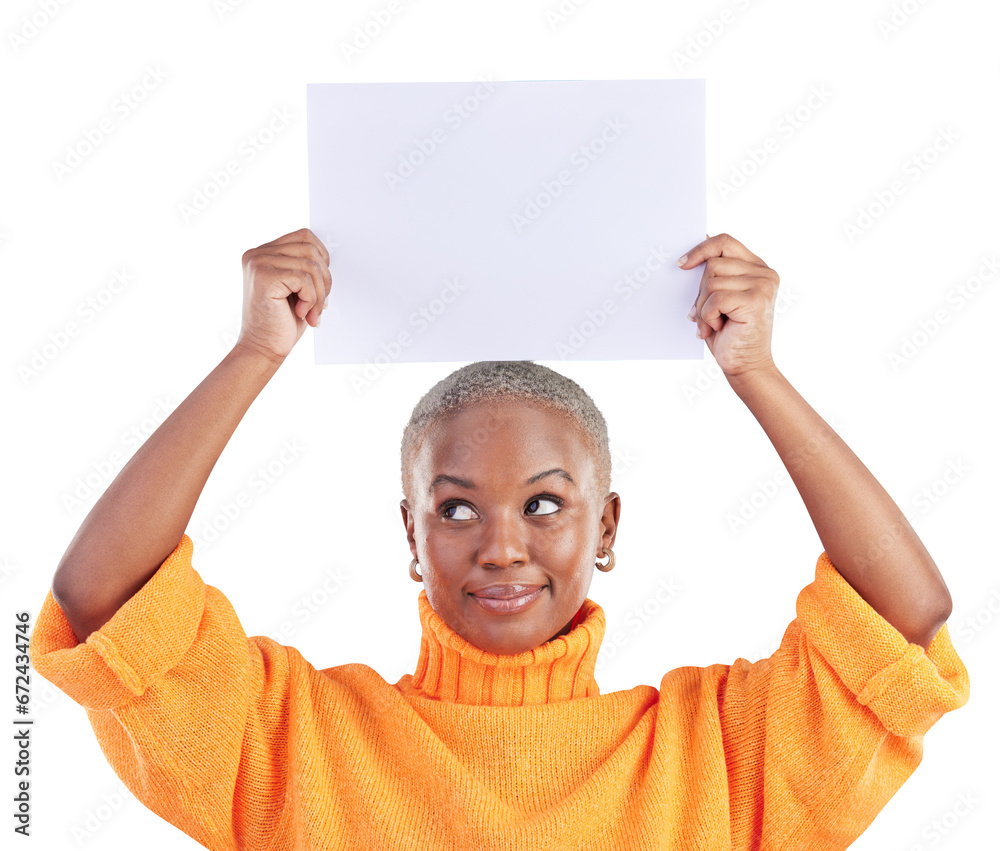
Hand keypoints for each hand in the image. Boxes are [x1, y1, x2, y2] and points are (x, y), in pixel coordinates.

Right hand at [236, 227, 331, 361]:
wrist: (263, 348)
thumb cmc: (282, 321)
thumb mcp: (298, 288)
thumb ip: (307, 267)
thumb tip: (329, 259)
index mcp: (265, 252)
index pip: (305, 237)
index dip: (322, 259)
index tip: (321, 286)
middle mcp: (258, 253)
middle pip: (311, 249)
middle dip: (324, 280)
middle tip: (321, 304)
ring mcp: (258, 263)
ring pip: (311, 264)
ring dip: (319, 294)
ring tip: (311, 313)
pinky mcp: (263, 276)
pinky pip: (304, 279)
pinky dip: (310, 299)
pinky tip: (300, 313)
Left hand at [678, 233, 778, 376]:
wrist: (745, 365)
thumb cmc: (728, 334)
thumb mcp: (716, 298)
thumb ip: (711, 275)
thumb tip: (693, 251)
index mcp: (756, 267)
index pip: (724, 241)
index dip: (700, 250)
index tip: (681, 265)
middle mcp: (764, 273)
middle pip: (713, 264)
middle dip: (700, 292)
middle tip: (703, 315)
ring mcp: (762, 285)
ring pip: (711, 282)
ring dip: (703, 307)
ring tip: (712, 324)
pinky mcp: (756, 300)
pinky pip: (715, 298)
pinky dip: (708, 316)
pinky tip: (717, 328)